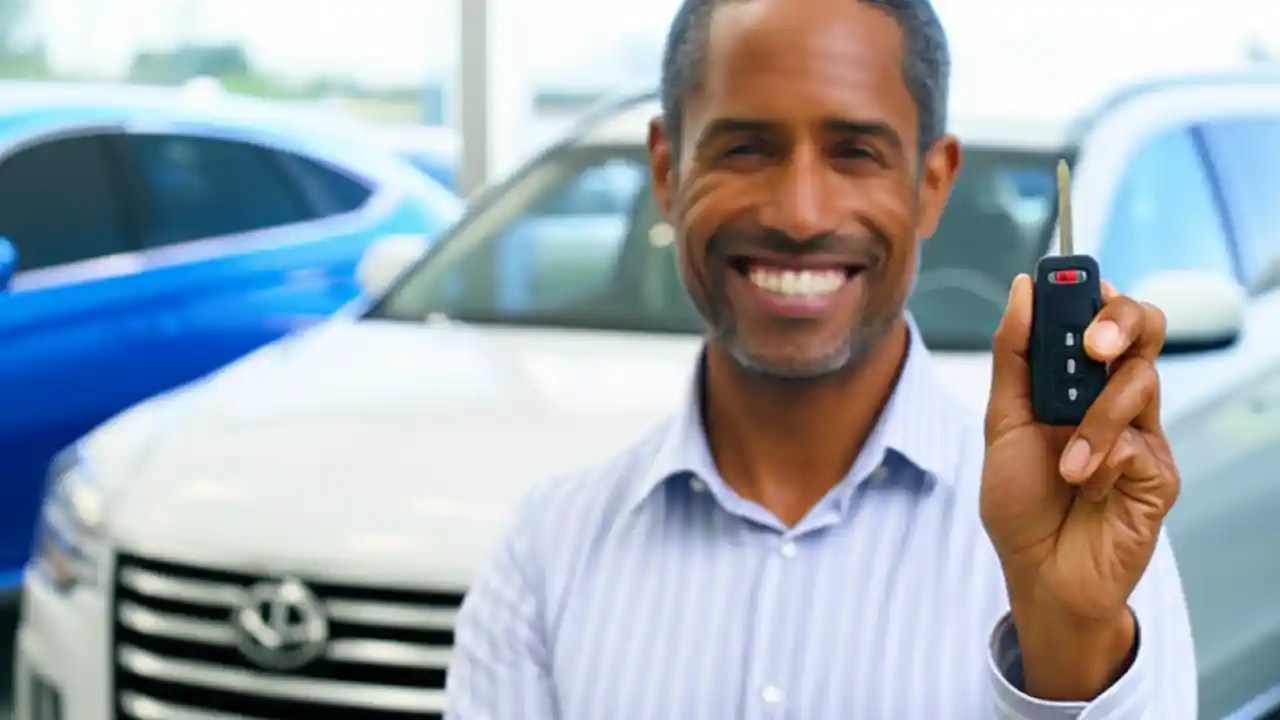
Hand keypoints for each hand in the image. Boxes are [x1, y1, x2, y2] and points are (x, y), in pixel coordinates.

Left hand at [979, 274, 1180, 700]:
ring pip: (1138, 383)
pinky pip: (1138, 442)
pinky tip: (1087, 490)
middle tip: (1092, 345)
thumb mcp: (1002, 423)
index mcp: (1075, 381)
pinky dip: (1102, 463)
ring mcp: (1142, 433)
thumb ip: (1015, 358)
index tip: (1075, 279)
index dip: (1094, 292)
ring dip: (1093, 422)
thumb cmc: (1021, 502)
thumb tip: (1022, 288)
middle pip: (1143, 329)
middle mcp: (1113, 399)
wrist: (1039, 574)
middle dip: (1118, 322)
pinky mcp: (1159, 472)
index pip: (1099, 316)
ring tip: (1068, 466)